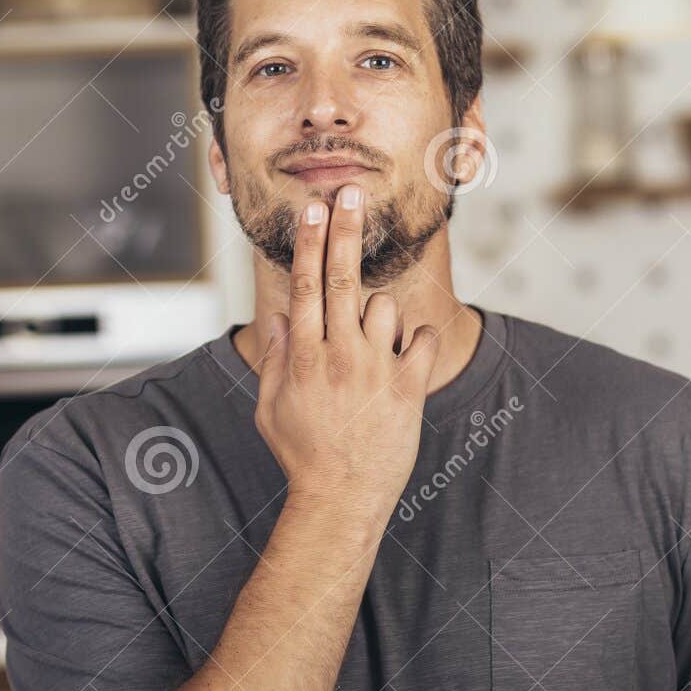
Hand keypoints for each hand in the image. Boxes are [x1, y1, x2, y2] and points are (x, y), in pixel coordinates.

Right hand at [253, 183, 440, 524]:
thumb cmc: (303, 455)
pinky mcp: (408, 386)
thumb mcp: (271, 408)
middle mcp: (338, 354)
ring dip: (377, 315)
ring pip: (382, 307)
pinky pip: (418, 339)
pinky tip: (400, 361)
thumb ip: (274, 359)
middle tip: (349, 192)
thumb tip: (279, 318)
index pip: (303, 285)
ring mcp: (375, 368)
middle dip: (344, 230)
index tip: (312, 207)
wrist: (344, 498)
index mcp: (302, 356)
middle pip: (340, 278)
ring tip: (368, 350)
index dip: (308, 241)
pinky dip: (412, 341)